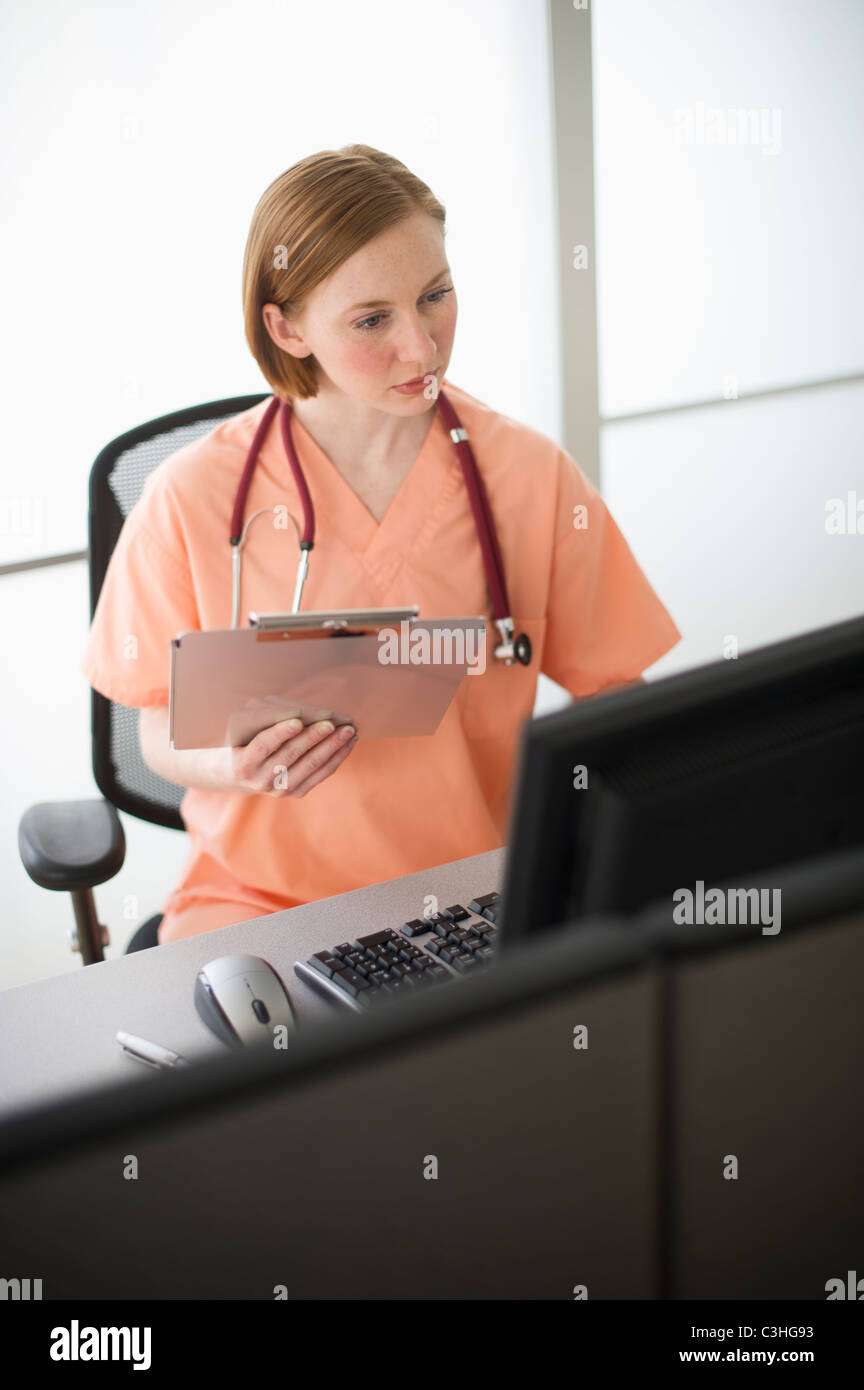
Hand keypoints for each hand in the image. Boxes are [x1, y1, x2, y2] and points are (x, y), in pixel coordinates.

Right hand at [228, 718, 357, 797]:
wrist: (242, 775)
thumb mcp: (247, 730)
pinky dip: (337, 757)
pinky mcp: (297, 792)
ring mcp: (280, 790)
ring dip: (332, 747)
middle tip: (331, 723)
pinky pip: (321, 774)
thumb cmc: (247, 741)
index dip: (280, 733)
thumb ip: (267, 719)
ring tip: (348, 731)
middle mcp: (261, 780)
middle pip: (291, 755)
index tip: (298, 720)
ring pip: (310, 765)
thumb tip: (301, 710)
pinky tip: (349, 743)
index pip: (263, 746)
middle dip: (313, 737)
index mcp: (244, 764)